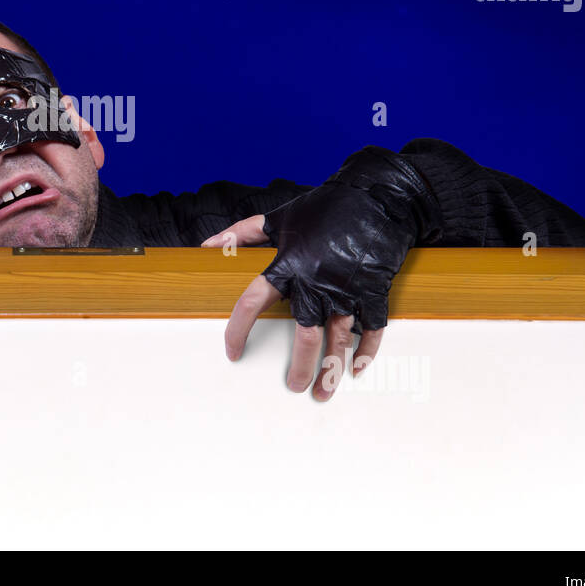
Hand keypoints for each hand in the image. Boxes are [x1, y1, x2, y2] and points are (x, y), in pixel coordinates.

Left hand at [201, 147, 440, 399]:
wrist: (377, 195)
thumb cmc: (324, 206)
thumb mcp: (278, 218)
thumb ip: (240, 234)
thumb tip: (207, 246)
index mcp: (288, 264)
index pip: (253, 302)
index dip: (238, 330)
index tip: (233, 352)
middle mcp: (317, 281)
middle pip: (305, 334)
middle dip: (299, 366)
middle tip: (293, 386)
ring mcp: (348, 288)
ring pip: (339, 338)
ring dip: (333, 368)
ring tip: (324, 391)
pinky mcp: (374, 289)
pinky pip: (372, 327)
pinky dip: (366, 349)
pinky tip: (356, 367)